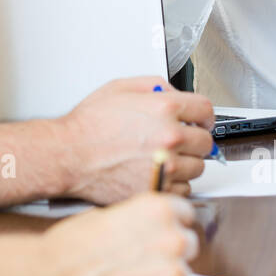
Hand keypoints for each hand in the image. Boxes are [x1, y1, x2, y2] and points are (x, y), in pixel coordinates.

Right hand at [39, 192, 197, 275]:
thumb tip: (146, 227)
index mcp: (159, 209)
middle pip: (188, 244)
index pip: (184, 214)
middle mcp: (173, 239)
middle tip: (143, 259)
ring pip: (182, 275)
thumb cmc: (71, 246)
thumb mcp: (105, 214)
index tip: (160, 232)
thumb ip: (135, 220)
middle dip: (169, 251)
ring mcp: (173, 275)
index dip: (170, 224)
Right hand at [58, 77, 213, 202]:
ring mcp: (166, 167)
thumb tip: (173, 92)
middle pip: (205, 141)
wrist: (70, 156)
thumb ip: (153, 85)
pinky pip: (184, 189)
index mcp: (164, 109)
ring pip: (198, 167)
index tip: (201, 121)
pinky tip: (158, 174)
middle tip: (179, 140)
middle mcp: (170, 137)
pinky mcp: (159, 190)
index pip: (206, 110)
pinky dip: (175, 183)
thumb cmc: (88, 126)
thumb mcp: (119, 88)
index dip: (203, 115)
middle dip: (194, 139)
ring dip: (186, 162)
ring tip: (164, 158)